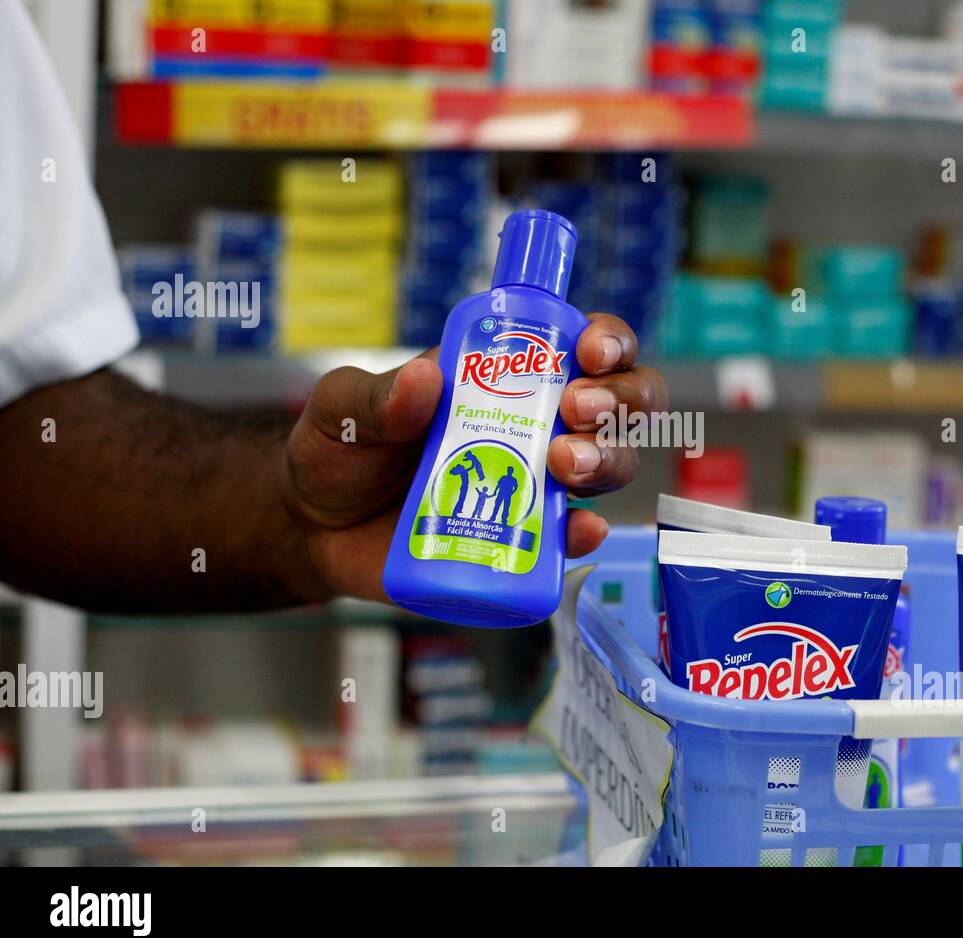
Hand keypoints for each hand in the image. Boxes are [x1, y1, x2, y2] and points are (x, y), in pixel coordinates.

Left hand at [278, 313, 667, 602]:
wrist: (313, 531)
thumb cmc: (338, 453)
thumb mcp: (343, 408)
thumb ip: (376, 395)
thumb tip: (425, 378)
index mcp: (503, 376)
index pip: (580, 346)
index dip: (606, 340)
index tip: (589, 349)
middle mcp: (535, 426)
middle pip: (618, 405)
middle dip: (617, 401)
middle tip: (576, 410)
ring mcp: (535, 485)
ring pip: (611, 464)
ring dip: (605, 458)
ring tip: (563, 465)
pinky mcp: (523, 541)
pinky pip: (572, 538)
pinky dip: (584, 533)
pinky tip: (578, 529)